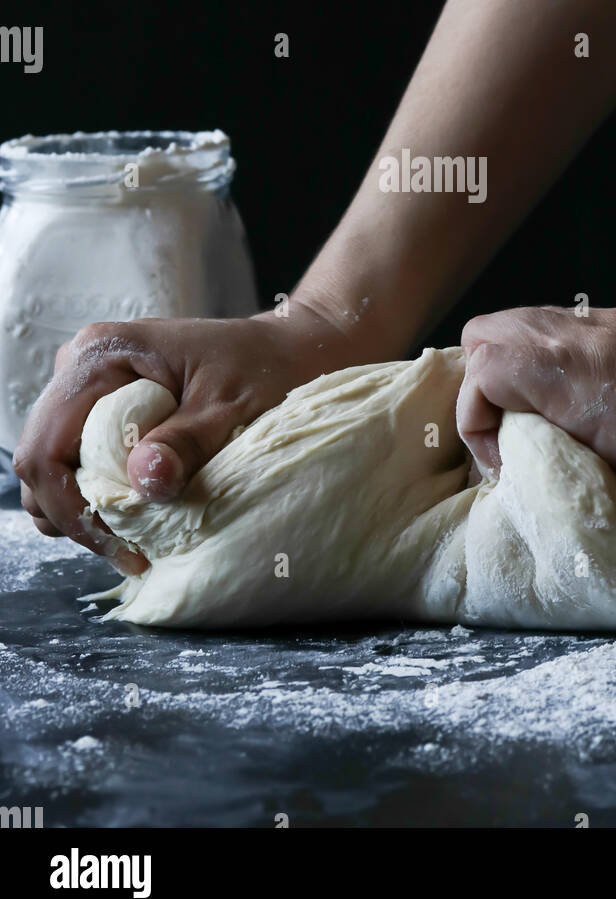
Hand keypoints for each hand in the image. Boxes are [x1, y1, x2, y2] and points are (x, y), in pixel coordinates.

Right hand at [13, 296, 383, 570]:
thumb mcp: (233, 409)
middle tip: (133, 548)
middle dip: (75, 514)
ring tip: (138, 534)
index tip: (121, 546)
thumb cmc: (269, 370)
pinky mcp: (103, 407)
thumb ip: (187, 443)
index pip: (46, 449)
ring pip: (54, 468)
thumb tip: (144, 481)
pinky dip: (99, 494)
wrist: (292, 350)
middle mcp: (81, 365)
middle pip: (40, 461)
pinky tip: (142, 510)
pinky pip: (78, 462)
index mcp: (102, 355)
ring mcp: (89, 386)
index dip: (71, 508)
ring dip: (85, 508)